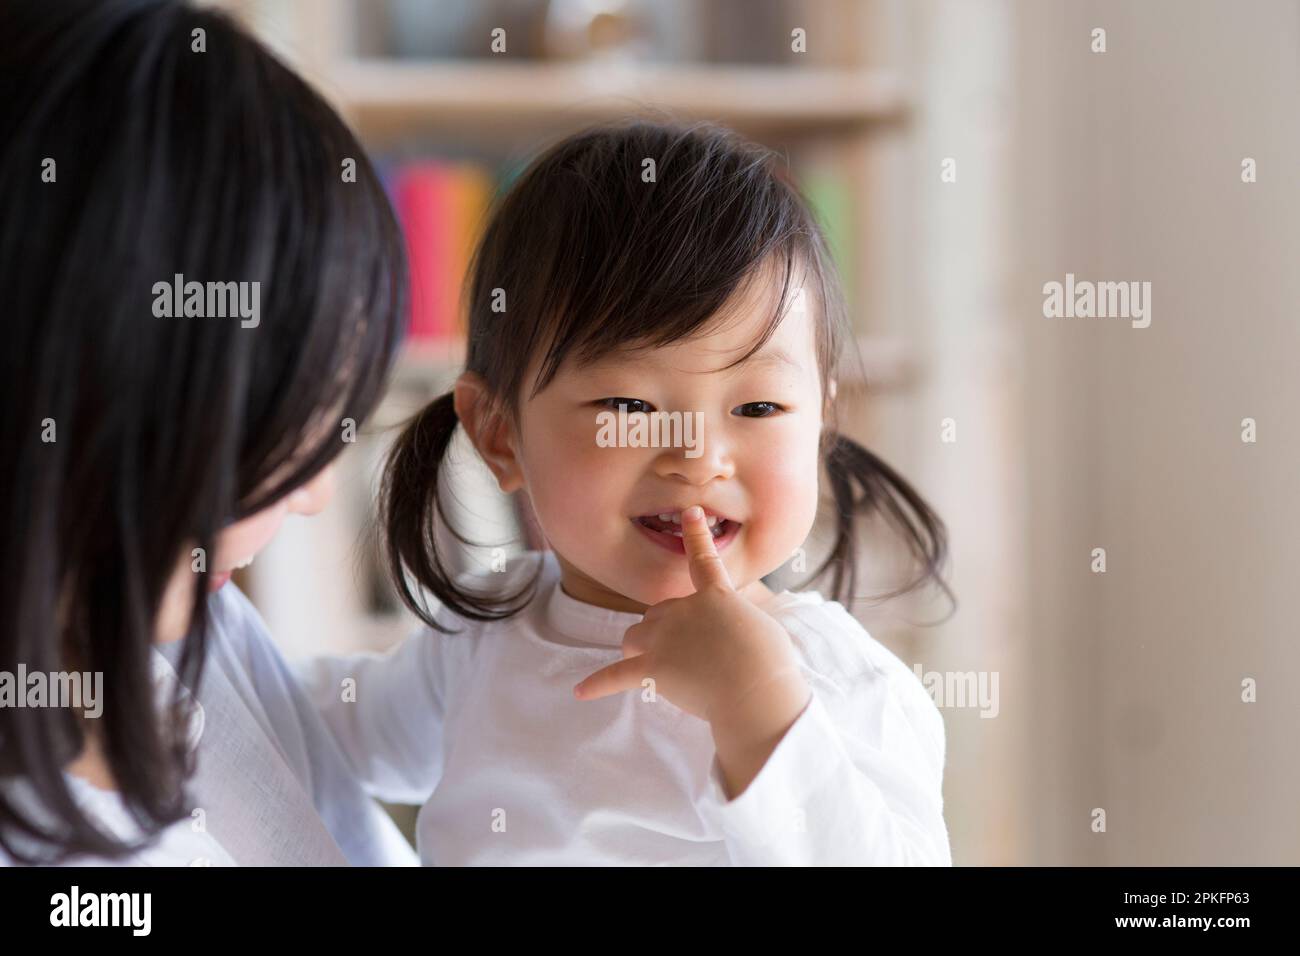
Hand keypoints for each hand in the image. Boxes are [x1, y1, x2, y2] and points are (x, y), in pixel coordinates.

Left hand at [574, 506, 810, 795]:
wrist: (755, 691)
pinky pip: (615, 676)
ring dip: (641, 648)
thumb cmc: (769, 664)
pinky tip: (580, 692)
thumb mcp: (761, 628)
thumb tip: (726, 634)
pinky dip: (597, 685)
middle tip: (698, 659)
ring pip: (635, 637)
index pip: (703, 560)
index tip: (691, 512)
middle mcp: (683, 610)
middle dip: (669, 630)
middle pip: (659, 613)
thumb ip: (736, 621)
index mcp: (715, 596)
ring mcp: (663, 639)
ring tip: (662, 670)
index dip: (696, 535)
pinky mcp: (651, 669)